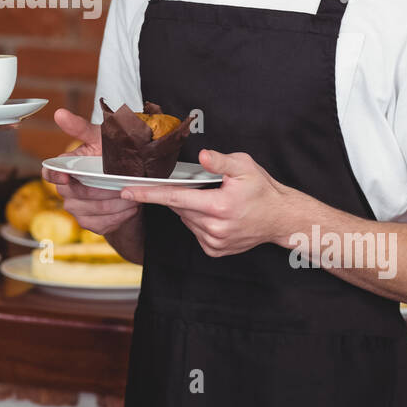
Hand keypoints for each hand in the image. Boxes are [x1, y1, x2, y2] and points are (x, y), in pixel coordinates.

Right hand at [42, 108, 140, 234]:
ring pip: (93, 210)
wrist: (129, 183)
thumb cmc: (111, 156)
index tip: (68, 177)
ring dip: (116, 203)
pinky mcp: (89, 223)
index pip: (50, 172)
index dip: (55, 176)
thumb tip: (59, 113)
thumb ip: (80, 128)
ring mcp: (76, 208)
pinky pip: (102, 224)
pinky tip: (130, 207)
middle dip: (103, 189)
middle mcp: (66, 189)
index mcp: (65, 167)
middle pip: (77, 194)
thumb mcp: (100, 139)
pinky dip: (119, 216)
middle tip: (124, 183)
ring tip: (133, 194)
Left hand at [120, 149, 307, 255]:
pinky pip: (194, 231)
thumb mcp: (244, 167)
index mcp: (219, 206)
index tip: (126, 191)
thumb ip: (220, 161)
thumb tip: (202, 156)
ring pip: (185, 219)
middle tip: (200, 186)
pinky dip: (197, 220)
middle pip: (178, 207)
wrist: (280, 219)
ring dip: (190, 207)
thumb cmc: (262, 190)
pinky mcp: (214, 250)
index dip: (148, 194)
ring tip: (214, 200)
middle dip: (179, 194)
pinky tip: (216, 214)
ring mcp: (214, 242)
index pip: (174, 197)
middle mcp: (214, 228)